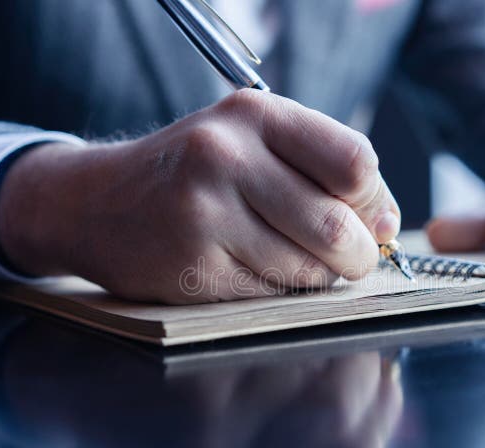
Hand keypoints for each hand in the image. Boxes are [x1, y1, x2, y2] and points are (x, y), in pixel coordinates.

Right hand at [0, 90, 400, 302]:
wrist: (96, 203)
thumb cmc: (192, 173)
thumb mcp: (253, 144)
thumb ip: (322, 171)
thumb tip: (388, 222)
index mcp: (254, 115)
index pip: (355, 162)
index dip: (375, 200)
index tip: (369, 218)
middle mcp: (225, 155)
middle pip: (338, 225)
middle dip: (357, 255)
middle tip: (349, 259)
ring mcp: (203, 213)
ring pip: (308, 269)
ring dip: (315, 277)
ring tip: (288, 259)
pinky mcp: (191, 267)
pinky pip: (270, 296)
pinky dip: (276, 293)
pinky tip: (250, 271)